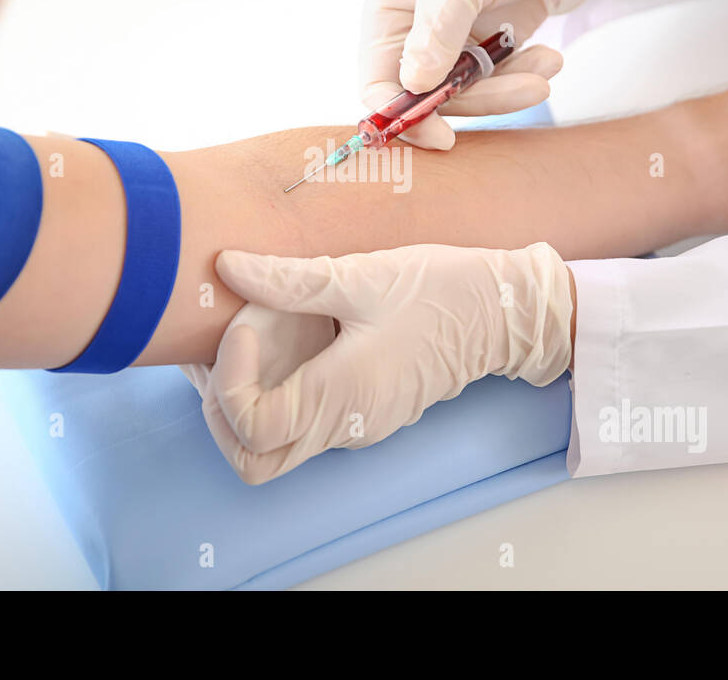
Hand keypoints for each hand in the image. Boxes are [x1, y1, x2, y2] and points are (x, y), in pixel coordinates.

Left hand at [180, 242, 573, 483]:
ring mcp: (357, 427)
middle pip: (254, 461)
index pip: (252, 429)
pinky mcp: (366, 412)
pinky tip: (283, 339)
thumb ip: (290, 279)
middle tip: (222, 354)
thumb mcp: (362, 276)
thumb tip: (228, 266)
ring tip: (247, 338)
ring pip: (277, 445)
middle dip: (222, 414)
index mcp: (341, 398)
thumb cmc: (442, 291)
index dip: (229, 382)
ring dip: (248, 402)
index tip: (241, 326)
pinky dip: (279, 391)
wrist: (505, 312)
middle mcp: (346, 427)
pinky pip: (306, 421)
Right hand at [360, 0, 597, 149]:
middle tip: (527, 92)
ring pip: (467, 100)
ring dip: (510, 91)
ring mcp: (447, 55)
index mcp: (387, 18)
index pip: (376, 85)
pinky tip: (549, 58)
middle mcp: (410, 41)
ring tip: (549, 66)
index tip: (442, 135)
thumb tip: (415, 84)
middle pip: (427, 102)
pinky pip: (495, 91)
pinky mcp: (482, 61)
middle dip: (479, 100)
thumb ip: (437, 29)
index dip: (401, 117)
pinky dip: (523, 80)